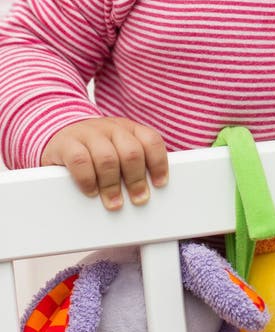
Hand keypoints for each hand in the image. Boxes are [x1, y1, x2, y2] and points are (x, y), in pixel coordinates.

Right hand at [41, 116, 168, 210]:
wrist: (58, 131)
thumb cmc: (94, 148)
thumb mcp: (117, 148)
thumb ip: (131, 163)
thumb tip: (147, 192)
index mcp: (128, 129)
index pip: (151, 140)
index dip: (159, 163)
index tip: (160, 184)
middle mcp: (111, 128)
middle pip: (131, 152)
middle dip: (137, 180)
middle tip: (138, 199)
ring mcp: (89, 133)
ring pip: (107, 158)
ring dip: (112, 185)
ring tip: (114, 202)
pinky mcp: (67, 143)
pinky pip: (80, 161)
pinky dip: (87, 180)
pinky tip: (91, 191)